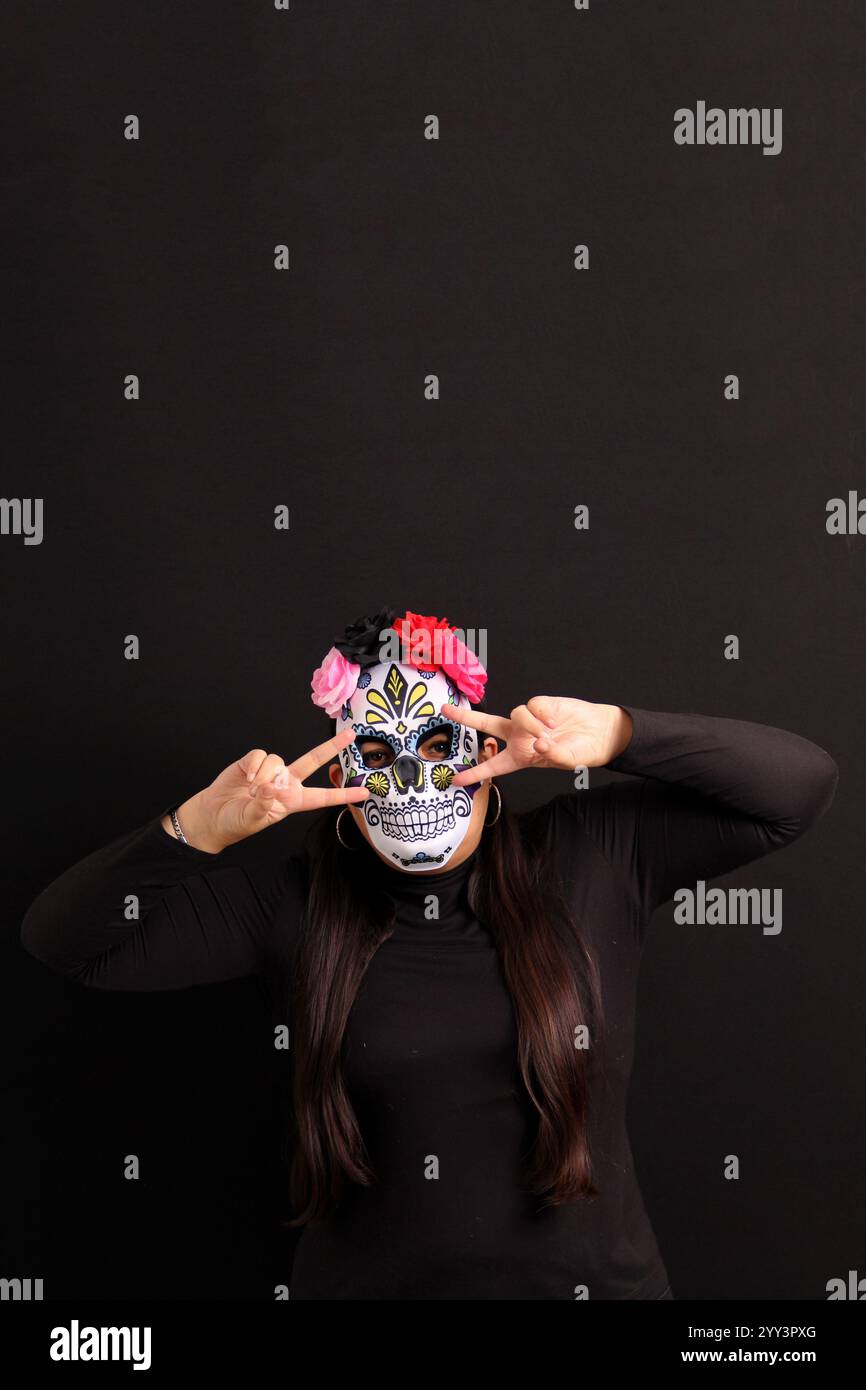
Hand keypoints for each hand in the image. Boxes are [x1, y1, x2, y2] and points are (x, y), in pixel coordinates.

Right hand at [166, 729, 368, 851]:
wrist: (212, 815)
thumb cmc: (236, 822)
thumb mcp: (253, 819)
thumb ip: (264, 805)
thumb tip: (273, 788)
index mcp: (292, 801)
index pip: (322, 797)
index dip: (343, 795)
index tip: (364, 792)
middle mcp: (285, 783)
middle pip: (312, 761)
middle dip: (332, 747)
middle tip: (351, 735)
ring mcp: (271, 771)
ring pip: (278, 760)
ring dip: (265, 775)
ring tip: (252, 789)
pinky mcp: (253, 762)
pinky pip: (261, 755)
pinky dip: (254, 765)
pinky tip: (246, 777)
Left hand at [442, 697, 632, 787]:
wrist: (599, 732)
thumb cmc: (581, 751)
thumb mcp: (567, 761)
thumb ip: (552, 755)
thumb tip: (538, 743)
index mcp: (521, 757)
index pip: (493, 766)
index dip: (474, 774)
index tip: (455, 780)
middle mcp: (519, 736)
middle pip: (486, 724)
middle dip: (465, 718)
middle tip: (445, 710)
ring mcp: (528, 719)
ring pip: (515, 714)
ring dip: (531, 724)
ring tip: (550, 732)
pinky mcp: (539, 704)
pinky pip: (531, 705)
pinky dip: (543, 714)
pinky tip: (555, 720)